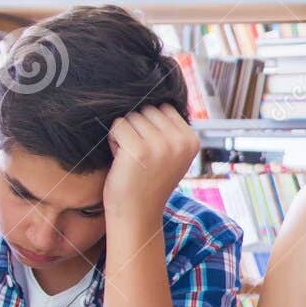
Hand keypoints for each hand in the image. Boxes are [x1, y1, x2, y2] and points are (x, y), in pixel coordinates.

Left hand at [103, 104, 199, 226]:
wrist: (136, 214)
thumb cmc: (148, 182)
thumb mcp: (170, 154)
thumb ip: (169, 130)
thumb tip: (154, 92)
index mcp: (192, 141)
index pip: (164, 108)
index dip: (151, 126)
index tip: (152, 151)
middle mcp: (180, 141)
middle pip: (148, 110)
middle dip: (138, 128)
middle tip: (139, 156)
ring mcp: (161, 145)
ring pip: (132, 116)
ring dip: (125, 134)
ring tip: (130, 158)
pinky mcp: (139, 150)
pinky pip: (118, 125)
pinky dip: (113, 140)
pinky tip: (120, 159)